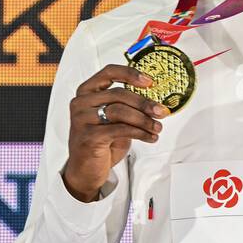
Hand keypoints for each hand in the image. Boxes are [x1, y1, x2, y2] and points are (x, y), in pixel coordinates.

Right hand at [63, 64, 166, 201]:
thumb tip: (154, 102)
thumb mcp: (113, 120)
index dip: (130, 74)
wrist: (85, 170)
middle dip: (144, 103)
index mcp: (86, 92)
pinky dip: (140, 133)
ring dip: (144, 120)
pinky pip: (121, 129)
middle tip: (161, 111)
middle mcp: (81, 103)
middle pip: (119, 94)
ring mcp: (82, 119)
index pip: (108, 72)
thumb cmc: (101, 142)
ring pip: (121, 111)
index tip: (149, 82)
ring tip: (157, 128)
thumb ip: (126, 106)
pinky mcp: (89, 136)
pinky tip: (150, 137)